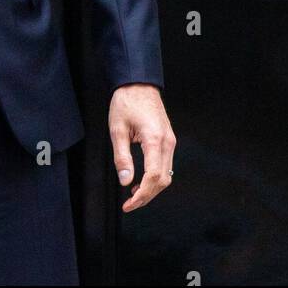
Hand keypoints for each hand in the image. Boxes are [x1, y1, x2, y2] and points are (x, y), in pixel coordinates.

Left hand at [109, 84, 175, 211]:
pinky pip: (166, 165)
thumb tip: (126, 181)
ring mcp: (170, 141)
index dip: (141, 195)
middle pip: (163, 180)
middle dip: (147, 196)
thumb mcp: (117, 129)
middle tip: (129, 204)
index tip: (128, 204)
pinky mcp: (168, 140)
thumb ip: (122, 157)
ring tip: (134, 194)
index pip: (153, 177)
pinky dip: (155, 178)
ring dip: (152, 189)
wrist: (138, 84)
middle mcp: (167, 142)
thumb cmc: (127, 102)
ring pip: (167, 175)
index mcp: (154, 139)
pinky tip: (142, 180)